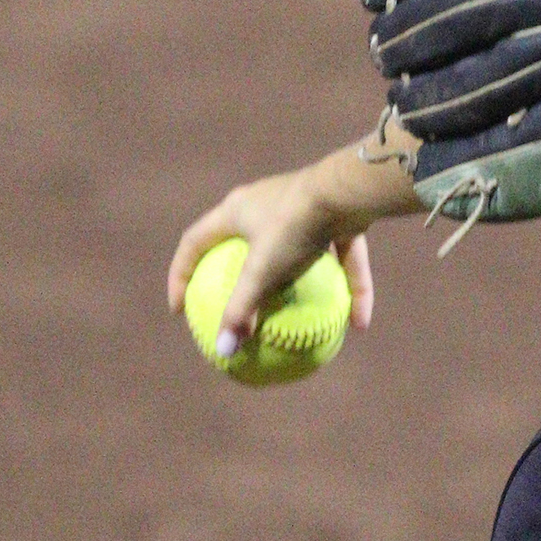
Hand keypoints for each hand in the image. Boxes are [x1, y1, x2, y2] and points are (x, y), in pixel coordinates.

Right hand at [166, 158, 385, 352]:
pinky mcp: (339, 216)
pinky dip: (350, 287)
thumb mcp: (262, 270)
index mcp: (236, 210)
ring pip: (300, 253)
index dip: (181, 274)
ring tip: (303, 320)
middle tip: (238, 309)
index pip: (194, 243)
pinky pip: (342, 257)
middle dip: (241, 276)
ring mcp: (304, 209)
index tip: (180, 309)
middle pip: (244, 245)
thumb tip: (224, 350)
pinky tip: (360, 323)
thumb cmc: (294, 225)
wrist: (348, 190)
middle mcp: (267, 204)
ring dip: (305, 286)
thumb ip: (241, 309)